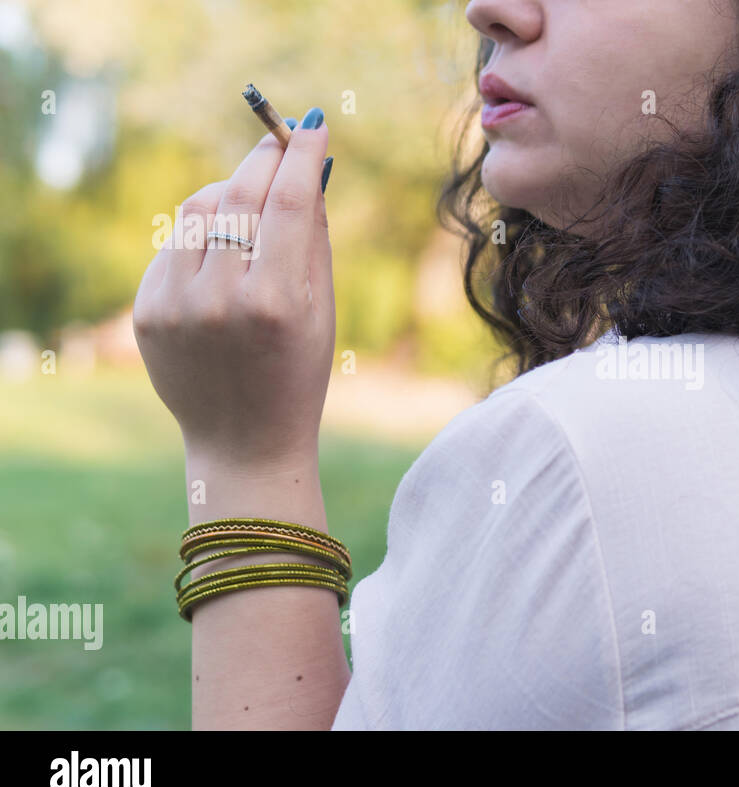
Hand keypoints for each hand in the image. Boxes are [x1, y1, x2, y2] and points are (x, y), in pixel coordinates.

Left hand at [133, 108, 334, 467]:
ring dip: (231, 193)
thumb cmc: (298, 373)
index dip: (301, 154)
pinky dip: (202, 233)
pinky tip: (223, 251)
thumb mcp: (321, 311)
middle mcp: (222, 299)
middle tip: (281, 139)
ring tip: (253, 201)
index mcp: (276, 302)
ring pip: (201, 211)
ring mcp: (177, 305)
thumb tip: (309, 170)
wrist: (244, 441)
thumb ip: (313, 239)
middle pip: (241, 195)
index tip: (312, 124)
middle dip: (265, 159)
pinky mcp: (147, 310)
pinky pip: (174, 244)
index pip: (289, 202)